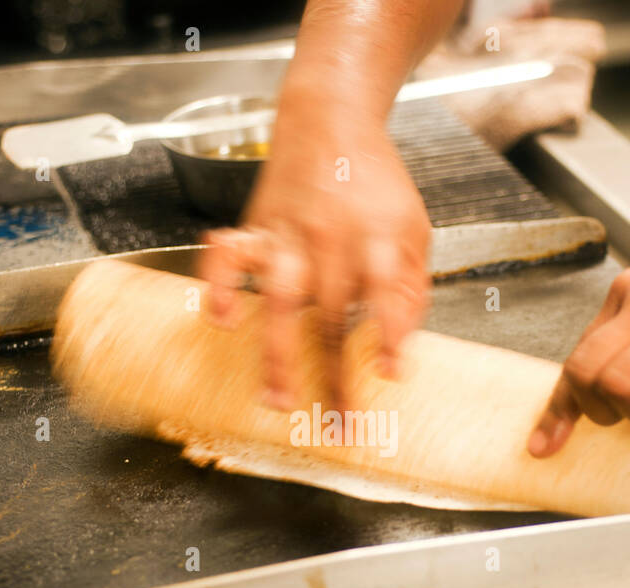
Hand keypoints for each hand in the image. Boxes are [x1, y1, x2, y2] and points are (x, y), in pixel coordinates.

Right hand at [198, 94, 430, 409]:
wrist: (331, 122)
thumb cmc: (374, 185)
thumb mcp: (413, 229)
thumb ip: (411, 286)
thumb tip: (401, 343)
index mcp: (378, 240)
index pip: (387, 292)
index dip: (389, 333)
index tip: (391, 373)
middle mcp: (332, 241)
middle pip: (331, 316)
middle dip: (333, 375)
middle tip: (337, 423)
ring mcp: (289, 236)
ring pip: (278, 299)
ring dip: (275, 352)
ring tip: (277, 399)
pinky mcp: (256, 229)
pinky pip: (227, 257)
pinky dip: (217, 284)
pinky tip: (216, 318)